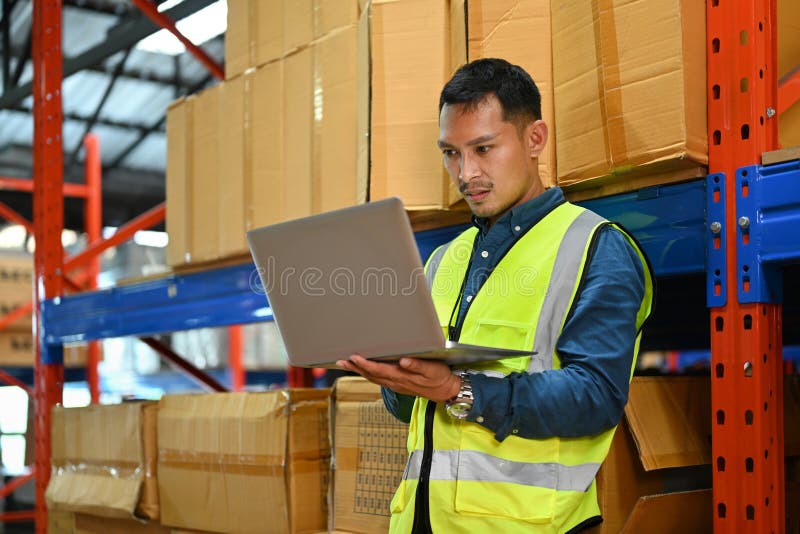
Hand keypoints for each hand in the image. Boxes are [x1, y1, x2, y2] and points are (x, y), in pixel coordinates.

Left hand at [336, 354, 460, 403]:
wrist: (446, 391)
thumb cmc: (440, 377)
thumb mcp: (432, 370)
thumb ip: (418, 365)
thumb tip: (403, 361)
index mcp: (402, 376)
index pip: (379, 370)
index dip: (365, 364)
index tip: (354, 357)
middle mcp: (396, 382)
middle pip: (371, 375)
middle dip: (355, 368)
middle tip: (340, 361)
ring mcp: (396, 384)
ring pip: (373, 378)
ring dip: (359, 371)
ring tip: (346, 364)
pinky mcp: (398, 384)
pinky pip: (378, 379)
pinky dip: (368, 374)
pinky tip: (363, 369)